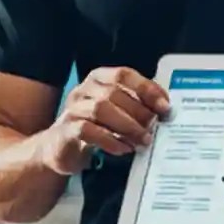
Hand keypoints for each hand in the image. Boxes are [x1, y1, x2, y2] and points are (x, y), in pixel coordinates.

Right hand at [41, 67, 171, 174]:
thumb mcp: (114, 112)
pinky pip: (88, 131)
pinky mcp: (66, 131)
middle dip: (138, 111)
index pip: (123, 74)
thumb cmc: (94, 127)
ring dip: (127, 126)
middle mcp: (83, 90)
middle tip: (155, 128)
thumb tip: (164, 111)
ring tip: (143, 140)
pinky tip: (124, 149)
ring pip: (101, 109)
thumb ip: (134, 107)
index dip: (146, 88)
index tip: (164, 106)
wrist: (59, 149)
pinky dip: (110, 140)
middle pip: (113, 93)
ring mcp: (73, 109)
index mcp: (98, 79)